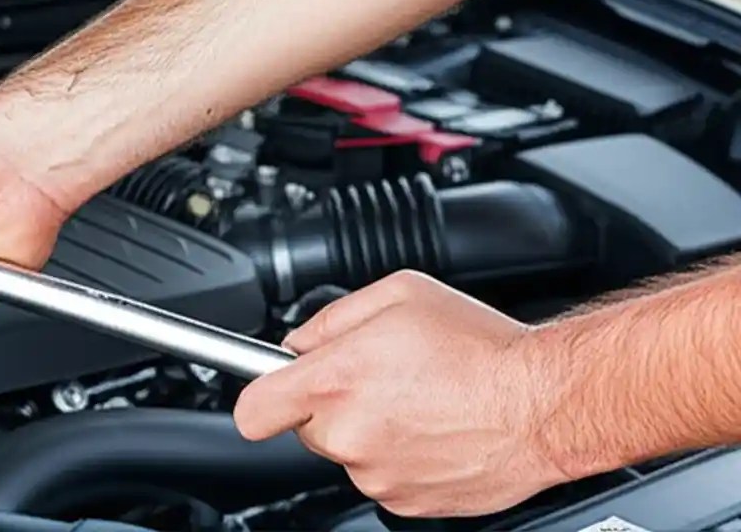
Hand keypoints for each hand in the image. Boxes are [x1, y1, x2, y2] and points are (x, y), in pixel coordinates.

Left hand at [233, 271, 569, 517]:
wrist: (544, 402)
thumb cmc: (480, 346)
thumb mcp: (397, 294)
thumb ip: (330, 318)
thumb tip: (298, 344)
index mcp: (335, 379)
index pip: (252, 410)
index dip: (259, 396)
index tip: (269, 389)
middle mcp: (349, 433)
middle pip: (304, 426)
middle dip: (329, 403)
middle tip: (376, 379)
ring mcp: (376, 474)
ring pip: (346, 451)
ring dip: (367, 429)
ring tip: (417, 401)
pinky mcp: (405, 501)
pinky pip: (381, 476)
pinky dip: (398, 456)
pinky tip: (432, 429)